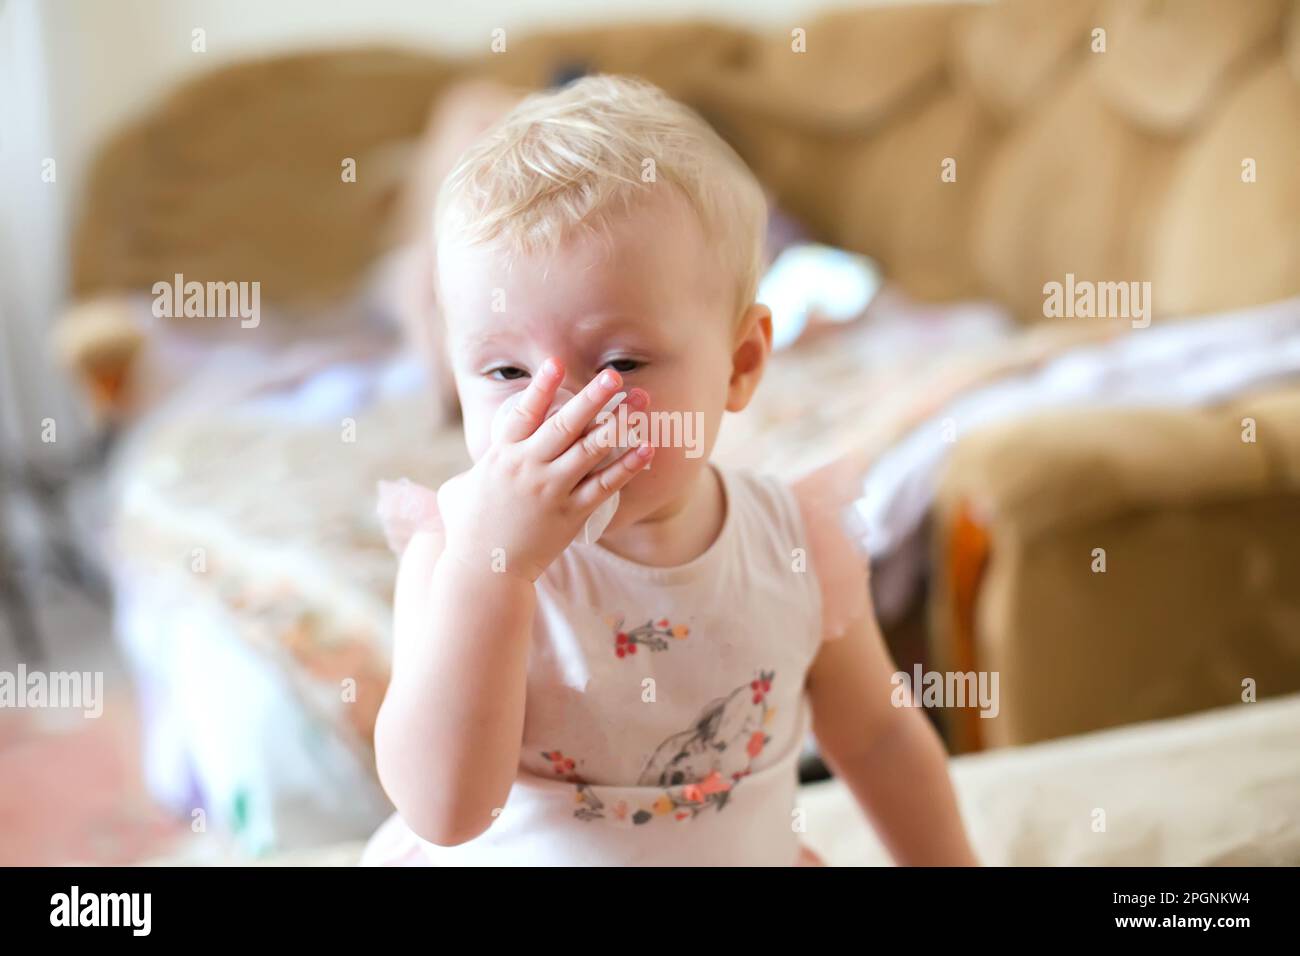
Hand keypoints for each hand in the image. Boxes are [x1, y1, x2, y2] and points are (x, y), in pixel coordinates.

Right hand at [436, 358, 652, 581]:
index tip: (558, 362)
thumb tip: (472, 466)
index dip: (542, 387)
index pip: (524, 412)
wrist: (483, 572)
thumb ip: (471, 470)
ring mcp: (551, 491)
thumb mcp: (458, 490)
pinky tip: (645, 448)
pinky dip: (626, 466)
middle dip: (591, 397)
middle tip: (613, 376)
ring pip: (589, 450)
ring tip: (638, 402)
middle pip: (565, 424)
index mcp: (501, 456)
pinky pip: (604, 486)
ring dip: (616, 424)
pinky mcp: (570, 515)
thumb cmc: (466, 530)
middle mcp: (528, 468)